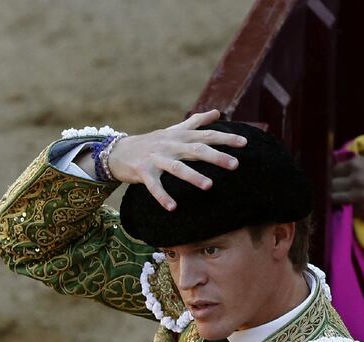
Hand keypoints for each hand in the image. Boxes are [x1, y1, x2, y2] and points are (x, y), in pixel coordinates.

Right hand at [77, 110, 247, 210]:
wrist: (119, 151)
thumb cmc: (153, 142)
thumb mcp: (174, 130)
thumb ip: (196, 122)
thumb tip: (217, 112)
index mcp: (180, 136)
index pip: (207, 136)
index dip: (226, 138)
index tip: (245, 142)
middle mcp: (170, 145)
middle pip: (196, 150)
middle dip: (216, 156)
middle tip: (235, 165)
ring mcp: (156, 158)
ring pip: (176, 167)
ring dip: (193, 176)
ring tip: (209, 186)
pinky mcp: (142, 172)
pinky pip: (154, 185)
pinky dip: (162, 196)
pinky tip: (173, 207)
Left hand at [331, 155, 363, 217]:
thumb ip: (350, 164)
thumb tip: (331, 167)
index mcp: (355, 165)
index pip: (331, 171)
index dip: (330, 176)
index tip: (330, 180)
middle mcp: (355, 180)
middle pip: (329, 185)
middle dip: (328, 188)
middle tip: (330, 190)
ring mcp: (358, 196)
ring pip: (332, 199)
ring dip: (333, 199)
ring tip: (335, 199)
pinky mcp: (362, 210)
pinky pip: (345, 210)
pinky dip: (344, 208)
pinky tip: (346, 206)